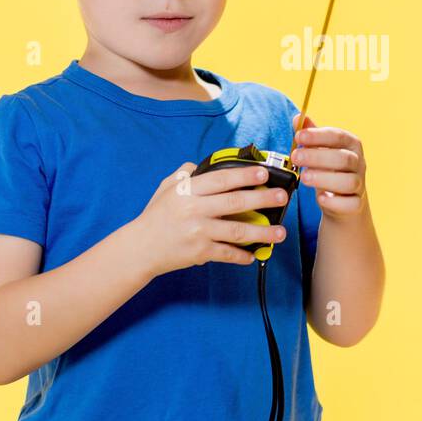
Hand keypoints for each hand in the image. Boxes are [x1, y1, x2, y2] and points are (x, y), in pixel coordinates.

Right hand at [130, 161, 289, 277]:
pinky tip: (254, 255)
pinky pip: (226, 253)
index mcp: (187, 191)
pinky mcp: (199, 253)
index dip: (244, 175)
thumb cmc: (155, 216)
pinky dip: (241, 255)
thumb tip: (205, 164)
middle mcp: (194, 210)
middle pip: (234, 203)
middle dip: (262, 199)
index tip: (264, 173)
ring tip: (280, 232)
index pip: (221, 179)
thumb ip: (186, 174)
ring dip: (261, 232)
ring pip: (236, 231)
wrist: (140, 248)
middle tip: (281, 197)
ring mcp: (198, 232)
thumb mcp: (166, 187)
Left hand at [291, 113, 366, 219]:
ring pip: (349, 182)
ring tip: (303, 177)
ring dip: (325, 179)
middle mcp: (358, 163)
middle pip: (344, 159)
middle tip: (295, 157)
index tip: (298, 136)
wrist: (343, 202)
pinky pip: (351, 204)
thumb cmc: (330, 170)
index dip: (318, 136)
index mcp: (351, 145)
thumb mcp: (320, 150)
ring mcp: (359, 185)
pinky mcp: (356, 205)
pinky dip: (336, 202)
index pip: (339, 136)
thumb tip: (298, 117)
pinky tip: (321, 198)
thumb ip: (310, 134)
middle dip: (318, 157)